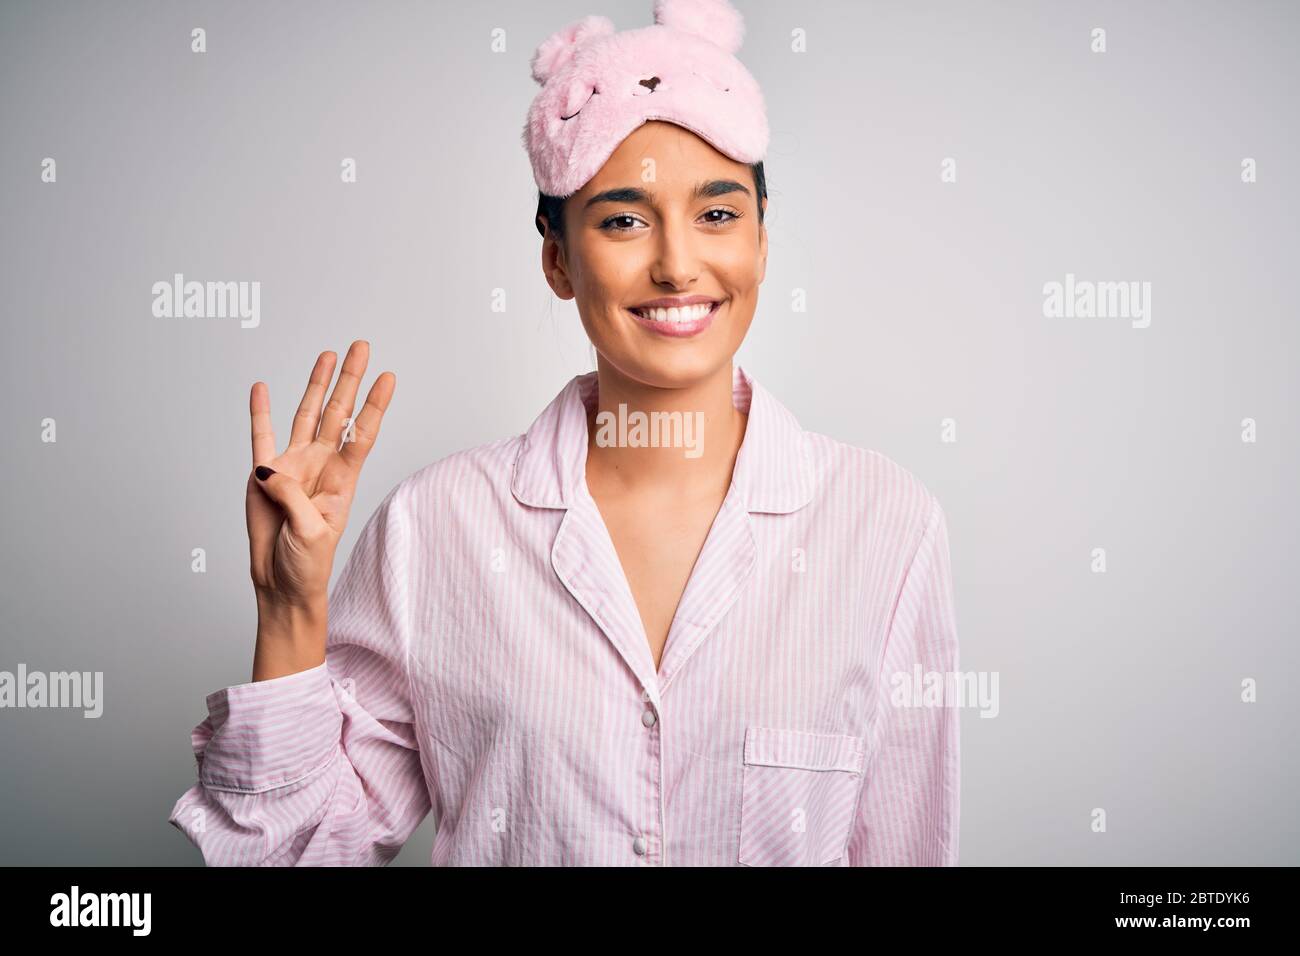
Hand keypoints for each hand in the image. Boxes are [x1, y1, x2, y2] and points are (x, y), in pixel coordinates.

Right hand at [246, 340, 395, 612]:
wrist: (281, 583)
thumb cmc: (307, 564)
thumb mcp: (310, 533)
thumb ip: (293, 498)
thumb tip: (271, 471)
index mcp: (342, 479)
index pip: (362, 433)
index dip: (374, 404)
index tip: (388, 376)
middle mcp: (321, 465)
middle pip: (338, 412)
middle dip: (349, 379)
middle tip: (361, 346)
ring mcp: (293, 466)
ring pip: (306, 415)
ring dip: (316, 384)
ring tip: (327, 354)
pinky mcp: (264, 476)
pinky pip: (260, 437)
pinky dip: (260, 412)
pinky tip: (263, 388)